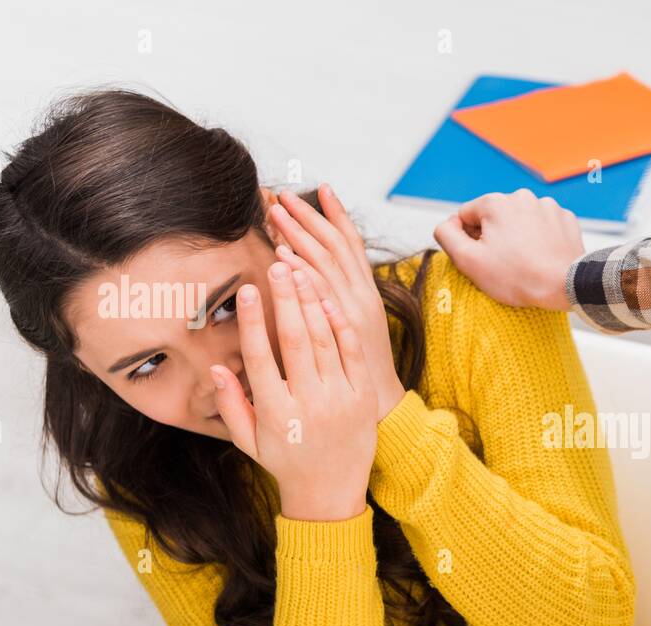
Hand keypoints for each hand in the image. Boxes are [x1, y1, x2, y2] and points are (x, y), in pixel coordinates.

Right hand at [211, 262, 377, 521]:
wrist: (332, 492)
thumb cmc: (285, 462)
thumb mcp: (248, 441)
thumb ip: (231, 404)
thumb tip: (215, 365)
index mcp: (276, 414)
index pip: (261, 359)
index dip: (254, 321)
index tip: (249, 290)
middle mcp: (309, 404)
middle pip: (296, 341)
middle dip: (286, 299)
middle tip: (277, 264)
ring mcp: (340, 399)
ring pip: (325, 341)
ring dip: (313, 303)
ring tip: (301, 272)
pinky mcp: (363, 397)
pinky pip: (352, 353)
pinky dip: (340, 325)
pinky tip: (328, 299)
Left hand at [267, 185, 406, 421]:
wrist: (376, 411)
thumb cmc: (362, 374)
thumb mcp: (358, 330)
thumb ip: (341, 300)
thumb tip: (317, 272)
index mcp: (368, 294)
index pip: (353, 243)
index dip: (338, 214)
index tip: (320, 187)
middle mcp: (363, 298)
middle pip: (335, 246)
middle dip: (308, 217)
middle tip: (281, 195)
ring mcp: (352, 315)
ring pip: (326, 265)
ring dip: (299, 236)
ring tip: (275, 214)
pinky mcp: (340, 334)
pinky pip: (320, 298)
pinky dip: (303, 274)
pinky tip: (283, 256)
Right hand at [433, 188, 583, 310]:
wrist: (564, 285)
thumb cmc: (518, 277)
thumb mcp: (469, 261)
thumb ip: (446, 236)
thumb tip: (445, 224)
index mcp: (495, 203)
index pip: (466, 216)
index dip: (469, 240)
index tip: (482, 259)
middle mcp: (521, 196)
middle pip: (494, 217)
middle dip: (494, 238)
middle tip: (504, 264)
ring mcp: (546, 206)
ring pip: (519, 221)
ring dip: (517, 237)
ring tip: (525, 261)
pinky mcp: (564, 218)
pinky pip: (542, 226)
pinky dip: (539, 239)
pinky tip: (541, 256)